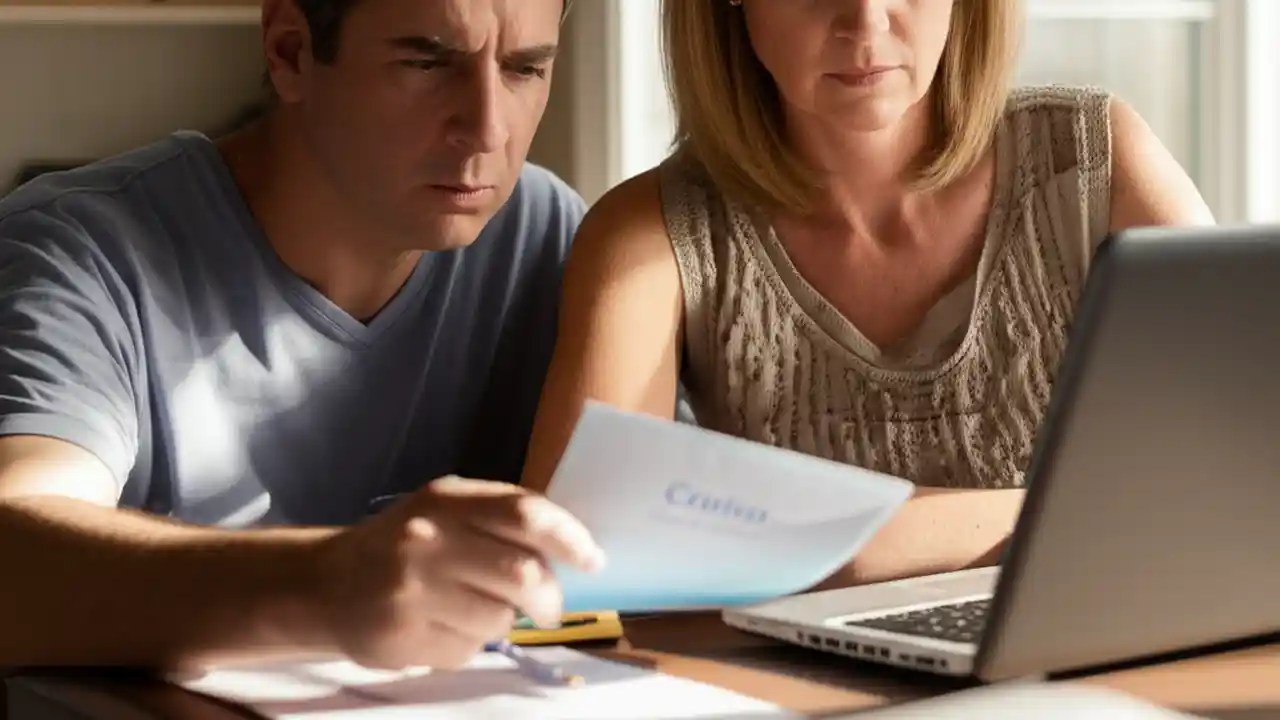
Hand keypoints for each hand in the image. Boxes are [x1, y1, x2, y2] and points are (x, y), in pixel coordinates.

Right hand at [314, 476, 604, 669]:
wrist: (326, 582)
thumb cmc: (405, 543)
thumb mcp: (446, 510)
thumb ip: (501, 518)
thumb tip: (574, 549)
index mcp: (447, 501)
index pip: (524, 513)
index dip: (569, 538)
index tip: (593, 560)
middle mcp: (427, 541)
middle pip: (523, 574)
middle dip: (550, 598)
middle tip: (551, 608)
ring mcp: (411, 592)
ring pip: (499, 619)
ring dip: (502, 620)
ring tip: (472, 608)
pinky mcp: (402, 638)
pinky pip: (467, 649)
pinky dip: (468, 643)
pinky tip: (440, 626)